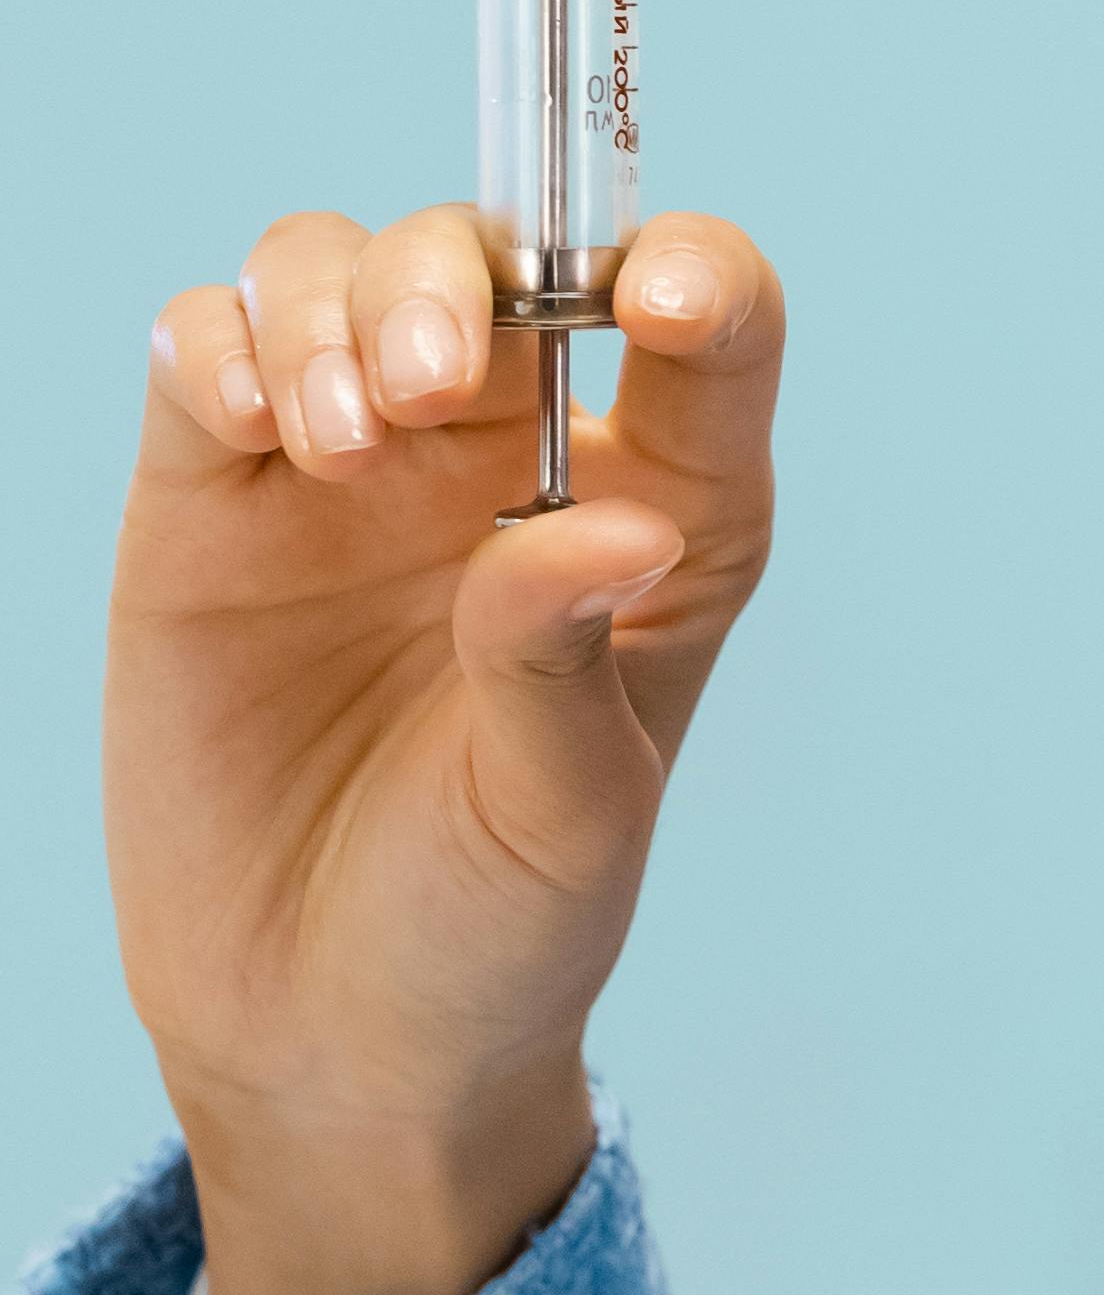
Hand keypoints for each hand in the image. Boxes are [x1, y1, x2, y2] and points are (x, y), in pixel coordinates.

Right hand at [107, 207, 784, 1294]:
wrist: (321, 1036)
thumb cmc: (491, 925)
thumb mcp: (564, 813)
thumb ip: (568, 659)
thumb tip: (612, 524)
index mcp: (657, 512)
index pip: (709, 328)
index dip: (694, 277)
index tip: (657, 299)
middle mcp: (510, 459)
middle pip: (494, 258)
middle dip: (455, 280)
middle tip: (430, 390)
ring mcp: (356, 467)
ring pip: (340, 271)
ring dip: (336, 307)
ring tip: (340, 437)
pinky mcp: (215, 501)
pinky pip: (203, 351)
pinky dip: (217, 344)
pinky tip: (243, 422)